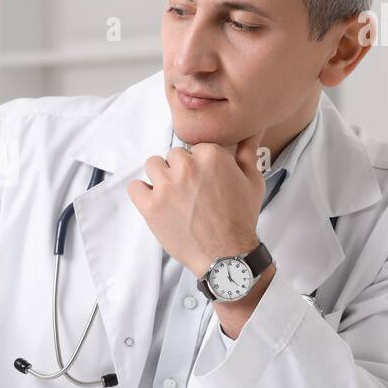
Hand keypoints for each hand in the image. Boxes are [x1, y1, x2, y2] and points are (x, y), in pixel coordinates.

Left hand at [127, 130, 266, 277]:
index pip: (194, 148)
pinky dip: (142, 193)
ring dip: (161, 178)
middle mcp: (186, 167)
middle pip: (173, 156)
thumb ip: (248, 153)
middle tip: (190, 192)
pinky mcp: (150, 206)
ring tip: (173, 197)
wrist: (226, 256)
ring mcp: (166, 186)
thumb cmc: (240, 219)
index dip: (199, 165)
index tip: (204, 181)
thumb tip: (251, 132)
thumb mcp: (253, 182)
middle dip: (180, 170)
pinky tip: (155, 203)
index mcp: (211, 156)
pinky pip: (134, 187)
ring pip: (152, 165)